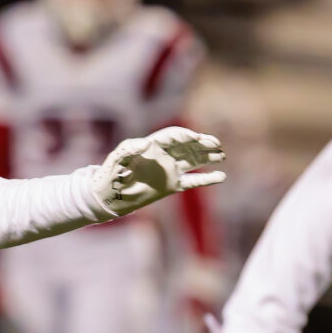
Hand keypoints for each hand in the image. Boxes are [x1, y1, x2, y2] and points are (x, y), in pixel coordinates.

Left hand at [90, 127, 224, 217]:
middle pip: (187, 146)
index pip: (173, 136)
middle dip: (202, 144)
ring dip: (208, 157)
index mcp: (152, 145)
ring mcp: (169, 171)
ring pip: (193, 161)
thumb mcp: (116, 158)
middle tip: (217, 144)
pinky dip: (207, 179)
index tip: (197, 138)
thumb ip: (129, 149)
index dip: (185, 135)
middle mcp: (164, 156)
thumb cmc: (109, 174)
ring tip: (222, 156)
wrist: (109, 196)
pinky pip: (193, 181)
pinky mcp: (172, 186)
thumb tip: (145, 144)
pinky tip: (221, 176)